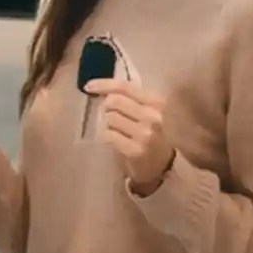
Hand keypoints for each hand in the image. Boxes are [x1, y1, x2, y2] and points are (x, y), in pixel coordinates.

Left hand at [85, 79, 174, 194]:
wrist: (165, 168)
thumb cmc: (156, 135)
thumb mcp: (151, 111)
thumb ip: (133, 98)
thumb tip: (103, 89)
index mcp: (158, 102)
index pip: (125, 87)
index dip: (104, 84)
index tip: (88, 86)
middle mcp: (153, 117)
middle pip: (113, 101)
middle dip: (107, 107)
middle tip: (110, 115)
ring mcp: (144, 134)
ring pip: (109, 118)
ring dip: (107, 123)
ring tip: (117, 130)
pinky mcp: (135, 150)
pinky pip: (109, 135)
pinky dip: (108, 136)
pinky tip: (116, 140)